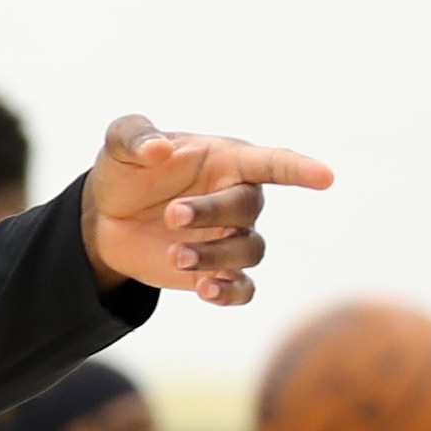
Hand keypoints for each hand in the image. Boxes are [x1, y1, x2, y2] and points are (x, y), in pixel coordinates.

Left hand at [80, 114, 335, 307]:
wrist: (106, 218)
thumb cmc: (126, 171)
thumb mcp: (120, 146)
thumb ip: (135, 138)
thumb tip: (158, 149)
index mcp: (225, 160)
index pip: (271, 162)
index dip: (298, 169)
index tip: (325, 177)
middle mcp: (235, 198)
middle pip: (248, 208)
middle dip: (213, 213)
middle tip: (172, 215)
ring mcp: (229, 237)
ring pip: (248, 251)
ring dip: (215, 256)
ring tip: (175, 255)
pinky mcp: (215, 272)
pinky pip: (242, 289)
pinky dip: (230, 292)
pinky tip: (206, 291)